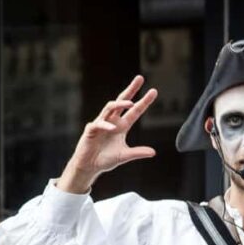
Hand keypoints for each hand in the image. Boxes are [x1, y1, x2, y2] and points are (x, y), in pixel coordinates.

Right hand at [57, 75, 157, 192]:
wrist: (89, 166)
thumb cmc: (106, 159)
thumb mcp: (124, 156)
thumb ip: (138, 153)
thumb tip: (153, 152)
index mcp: (122, 126)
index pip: (135, 111)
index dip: (144, 101)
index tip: (154, 91)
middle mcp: (112, 121)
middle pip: (122, 101)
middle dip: (131, 89)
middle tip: (140, 78)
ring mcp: (101, 123)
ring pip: (110, 108)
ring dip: (120, 104)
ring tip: (131, 103)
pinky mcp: (91, 130)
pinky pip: (98, 124)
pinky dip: (105, 126)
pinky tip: (112, 128)